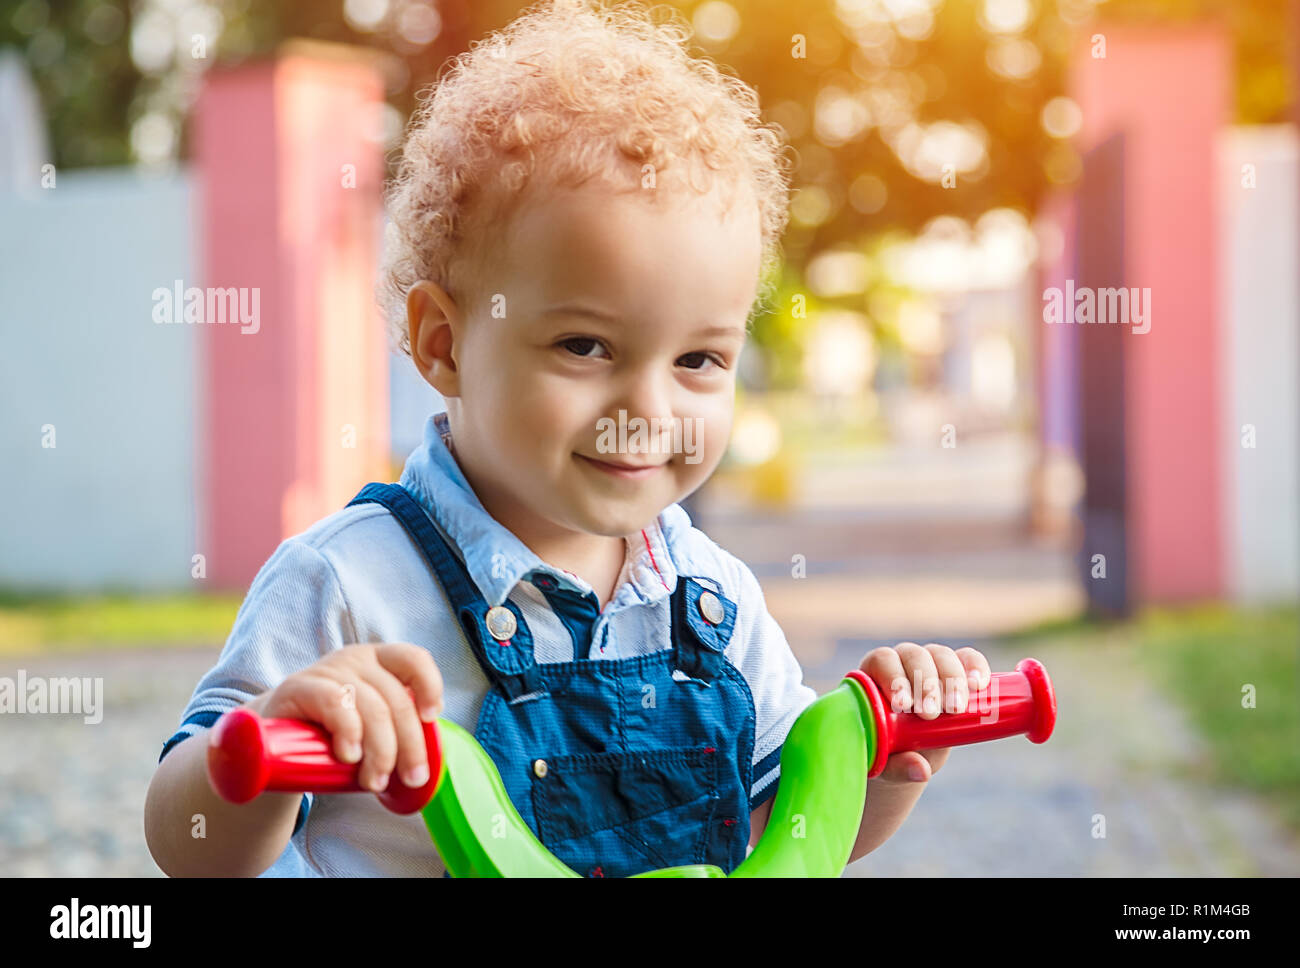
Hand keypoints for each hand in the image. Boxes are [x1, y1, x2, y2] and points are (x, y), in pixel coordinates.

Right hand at [243, 643, 443, 793]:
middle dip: (409, 745)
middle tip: (410, 779)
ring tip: (374, 782)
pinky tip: (349, 756)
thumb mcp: (366, 727)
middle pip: (396, 698)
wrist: (268, 743)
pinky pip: (335, 703)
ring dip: (380, 751)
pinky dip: (349, 732)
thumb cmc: (328, 738)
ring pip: (372, 707)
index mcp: (378, 662)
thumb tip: (429, 770)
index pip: (413, 659)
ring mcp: (326, 671)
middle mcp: (355, 659)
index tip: (432, 718)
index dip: (430, 685)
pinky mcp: (297, 687)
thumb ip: (394, 733)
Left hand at [858, 642, 990, 785]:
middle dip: (925, 685)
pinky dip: (975, 667)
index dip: (893, 677)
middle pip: (914, 656)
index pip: (882, 661)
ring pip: (941, 655)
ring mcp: (930, 663)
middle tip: (930, 714)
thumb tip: (920, 770)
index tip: (903, 705)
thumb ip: (898, 766)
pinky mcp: (957, 671)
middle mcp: (901, 662)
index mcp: (874, 675)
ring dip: (951, 680)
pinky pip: (968, 659)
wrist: (907, 753)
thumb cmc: (887, 753)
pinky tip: (979, 685)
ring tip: (956, 709)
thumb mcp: (888, 762)